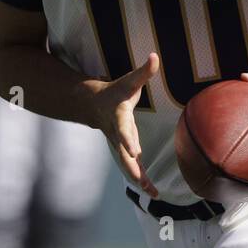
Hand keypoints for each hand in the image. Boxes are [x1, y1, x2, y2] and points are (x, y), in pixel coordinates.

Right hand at [91, 53, 159, 198]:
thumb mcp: (128, 80)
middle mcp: (116, 134)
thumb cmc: (115, 91)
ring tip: (152, 192)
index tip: (135, 151)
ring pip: (127, 165)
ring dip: (138, 179)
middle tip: (141, 181)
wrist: (92, 105)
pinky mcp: (123, 150)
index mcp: (118, 117)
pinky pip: (132, 167)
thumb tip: (155, 55)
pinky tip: (152, 192)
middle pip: (123, 154)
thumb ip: (143, 71)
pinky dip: (142, 180)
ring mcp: (118, 145)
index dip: (128, 139)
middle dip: (131, 167)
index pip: (123, 129)